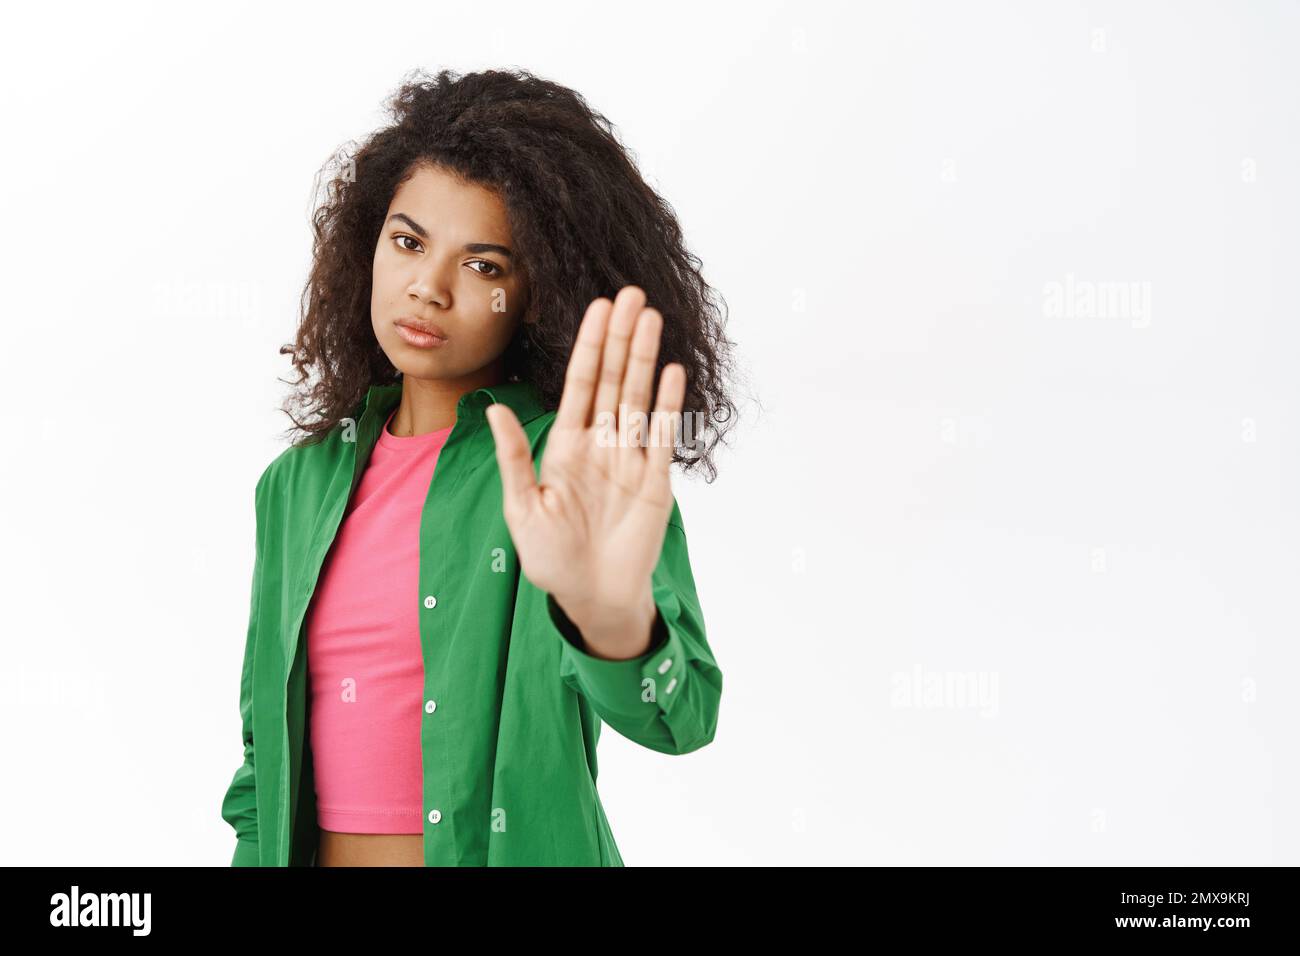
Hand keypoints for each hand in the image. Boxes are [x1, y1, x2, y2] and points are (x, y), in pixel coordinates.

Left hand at [485, 285, 685, 659]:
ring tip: (650, 318)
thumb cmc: (550, 558)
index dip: (588, 345)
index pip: (579, 383)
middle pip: (612, 379)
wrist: (592, 598)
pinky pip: (661, 437)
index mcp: (565, 445)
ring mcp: (630, 460)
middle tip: (630, 294)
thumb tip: (494, 410)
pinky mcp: (655, 483)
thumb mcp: (521, 507)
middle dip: (620, 337)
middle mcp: (600, 444)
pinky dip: (666, 405)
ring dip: (644, 358)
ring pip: (637, 398)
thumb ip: (513, 458)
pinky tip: (671, 371)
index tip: (597, 308)